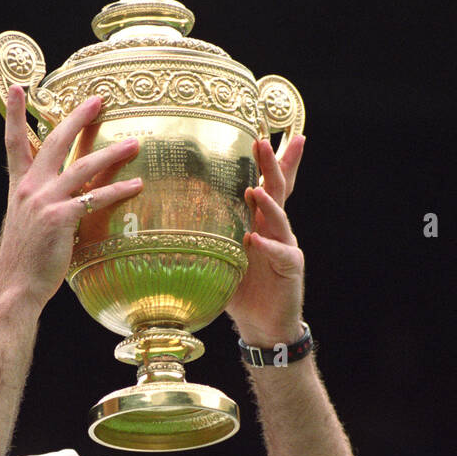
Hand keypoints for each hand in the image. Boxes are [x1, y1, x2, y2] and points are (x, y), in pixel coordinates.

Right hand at [0, 86, 141, 308]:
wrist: (17, 286)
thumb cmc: (25, 261)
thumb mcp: (27, 225)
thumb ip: (42, 205)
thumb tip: (64, 199)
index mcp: (20, 188)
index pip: (14, 143)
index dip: (13, 114)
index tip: (18, 88)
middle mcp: (30, 189)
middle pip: (56, 142)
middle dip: (77, 118)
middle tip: (98, 100)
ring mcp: (45, 202)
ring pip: (82, 167)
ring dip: (111, 153)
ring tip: (133, 143)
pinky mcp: (61, 218)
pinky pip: (95, 198)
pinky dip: (118, 190)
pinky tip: (137, 185)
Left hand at [226, 134, 305, 345]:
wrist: (264, 323)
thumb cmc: (241, 288)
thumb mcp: (222, 257)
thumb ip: (207, 237)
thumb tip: (166, 222)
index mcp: (260, 222)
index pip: (267, 185)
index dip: (270, 160)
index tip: (263, 132)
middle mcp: (275, 229)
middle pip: (277, 190)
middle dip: (271, 165)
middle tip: (261, 142)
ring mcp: (286, 246)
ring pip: (280, 218)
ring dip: (268, 202)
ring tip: (254, 189)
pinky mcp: (290, 268)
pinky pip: (281, 253)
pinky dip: (268, 246)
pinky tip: (257, 238)